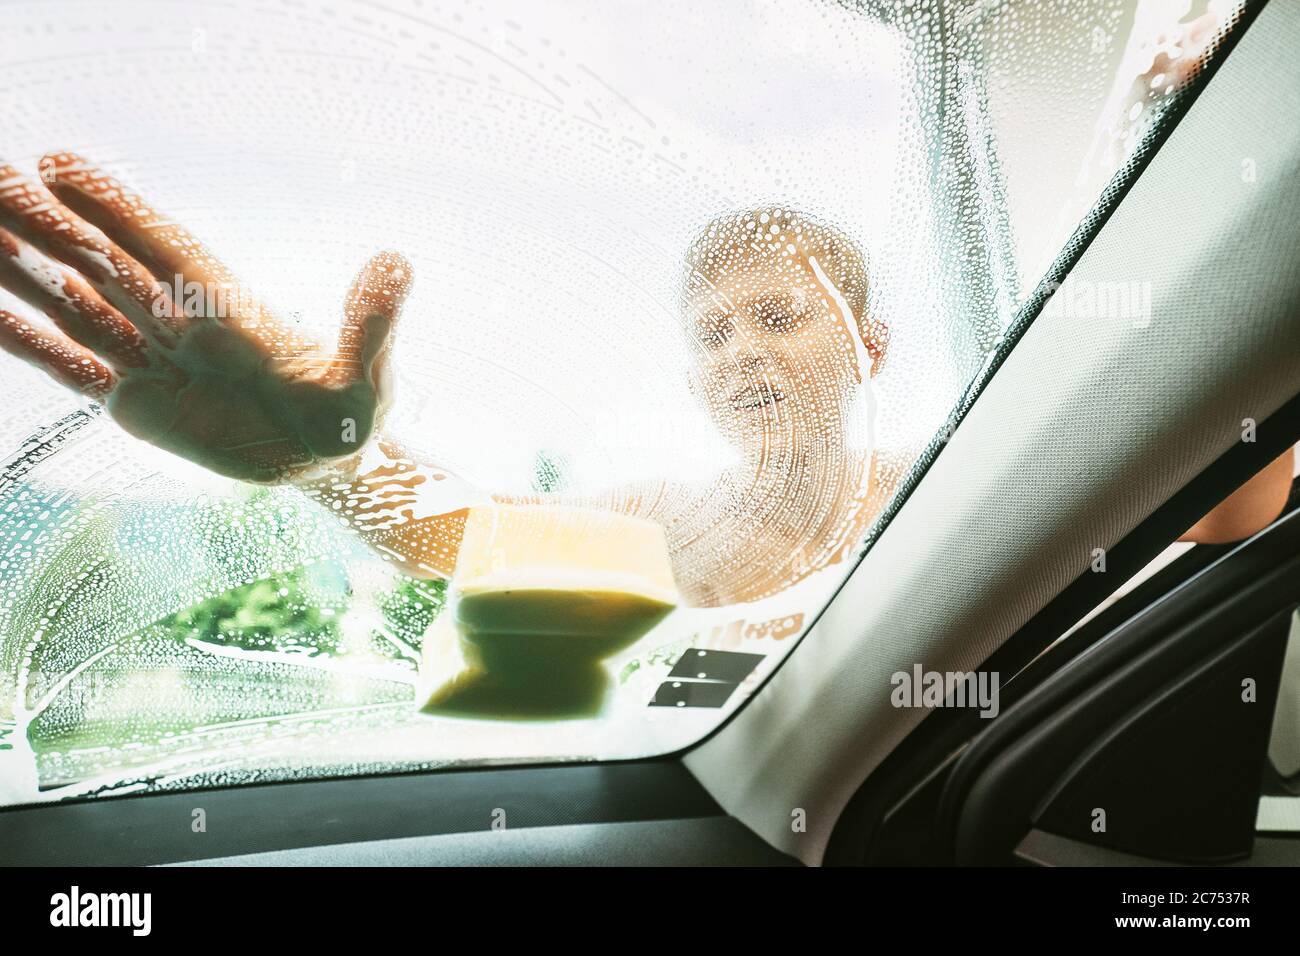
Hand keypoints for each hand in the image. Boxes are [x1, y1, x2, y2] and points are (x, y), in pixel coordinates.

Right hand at [0, 152, 411, 482]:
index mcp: (226, 304)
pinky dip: (25, 339)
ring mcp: (148, 356)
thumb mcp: (369, 372)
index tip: (57, 163)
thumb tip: (398, 263)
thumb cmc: (350, 412)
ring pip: (70, 301)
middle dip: (41, 220)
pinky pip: (67, 363)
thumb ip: (372, 322)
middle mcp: (176, 320)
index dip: (112, 207)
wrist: (324, 460)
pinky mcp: (131, 399)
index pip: (160, 245)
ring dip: (18, 267)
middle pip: (99, 260)